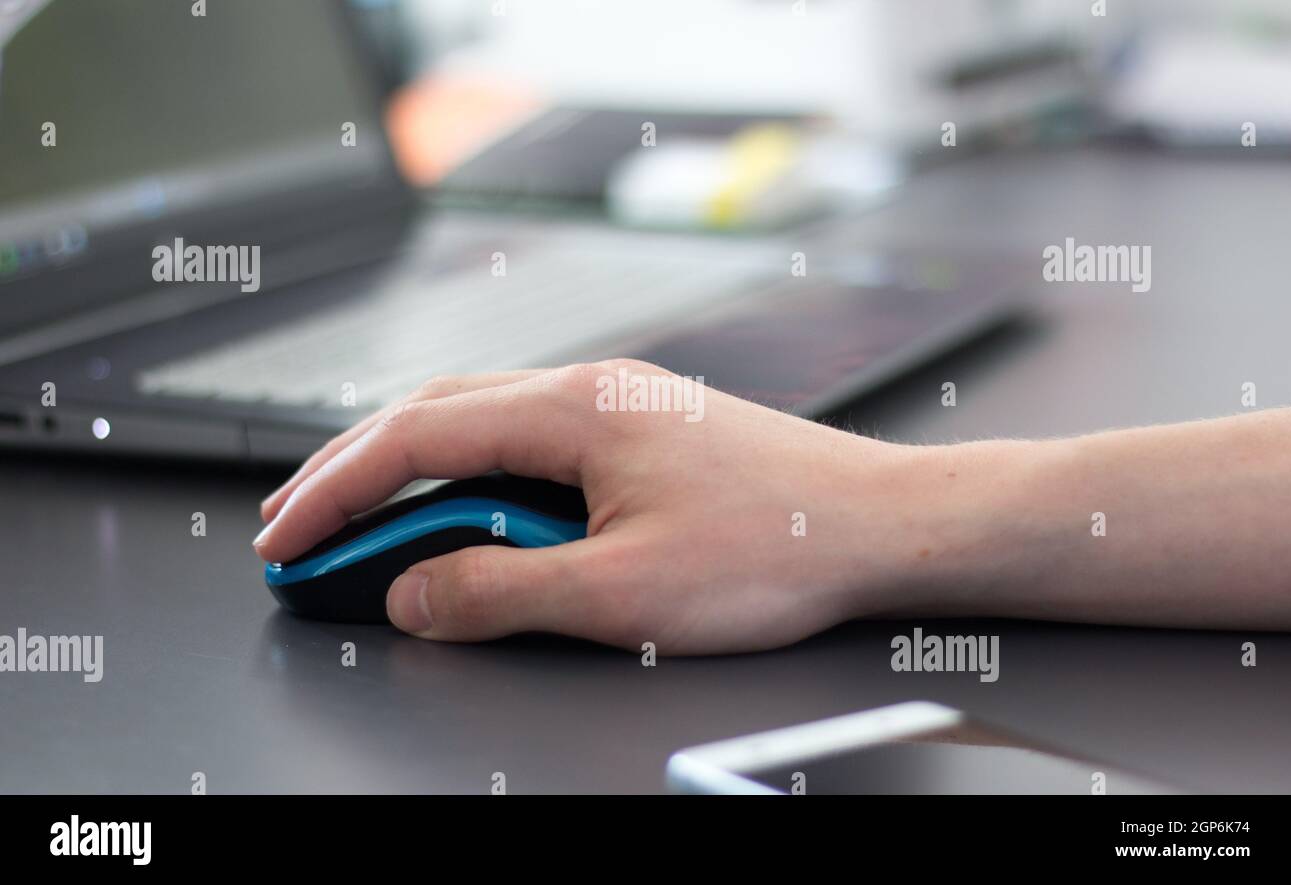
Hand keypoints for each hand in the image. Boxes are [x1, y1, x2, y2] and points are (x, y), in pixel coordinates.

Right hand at [253, 360, 929, 652]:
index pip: (414, 439)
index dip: (335, 491)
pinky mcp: (639, 431)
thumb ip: (500, 591)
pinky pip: (526, 440)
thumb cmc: (775, 544)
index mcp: (572, 410)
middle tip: (300, 526)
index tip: (287, 536)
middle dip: (354, 472)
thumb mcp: (621, 592)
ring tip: (364, 522)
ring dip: (413, 470)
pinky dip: (471, 474)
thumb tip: (413, 593)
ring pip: (479, 422)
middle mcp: (587, 389)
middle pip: (433, 415)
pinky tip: (464, 511)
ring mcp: (615, 404)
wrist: (878, 522)